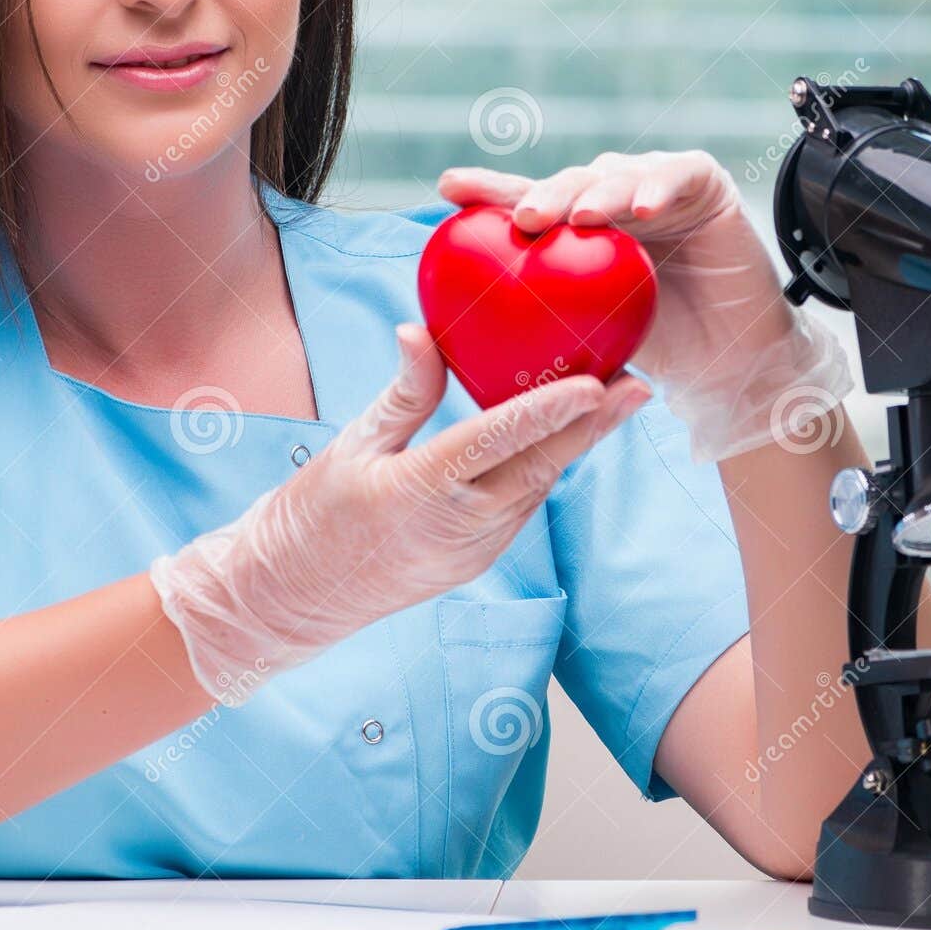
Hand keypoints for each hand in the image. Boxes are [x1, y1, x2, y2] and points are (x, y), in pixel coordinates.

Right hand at [147, 323, 650, 696]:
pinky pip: (520, 506)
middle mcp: (457, 529)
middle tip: (638, 386)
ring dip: (574, 446)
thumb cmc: (312, 515)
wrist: (292, 598)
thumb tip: (422, 330)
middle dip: (593, 428)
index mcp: (419, 493)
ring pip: (535, 488)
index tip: (595, 385)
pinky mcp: (477, 561)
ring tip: (613, 398)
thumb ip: (403, 393)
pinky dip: (543, 468)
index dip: (549, 413)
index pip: (496, 443)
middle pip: (539, 469)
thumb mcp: (352, 445)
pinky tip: (565, 435)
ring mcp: (473, 551)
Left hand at [437, 151, 852, 463]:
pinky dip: (658, 185)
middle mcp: (613, 200)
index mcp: (578, 230)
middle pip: (568, 184)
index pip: (527, 202)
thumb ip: (535, 325)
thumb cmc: (658, 349)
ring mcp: (658, 187)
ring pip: (617, 173)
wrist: (729, 363)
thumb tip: (450, 335)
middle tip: (524, 219)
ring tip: (580, 216)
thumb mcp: (584, 338)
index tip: (449, 188)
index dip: (489, 190)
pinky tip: (639, 207)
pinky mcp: (705, 185)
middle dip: (542, 194)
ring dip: (596, 192)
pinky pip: (679, 174)